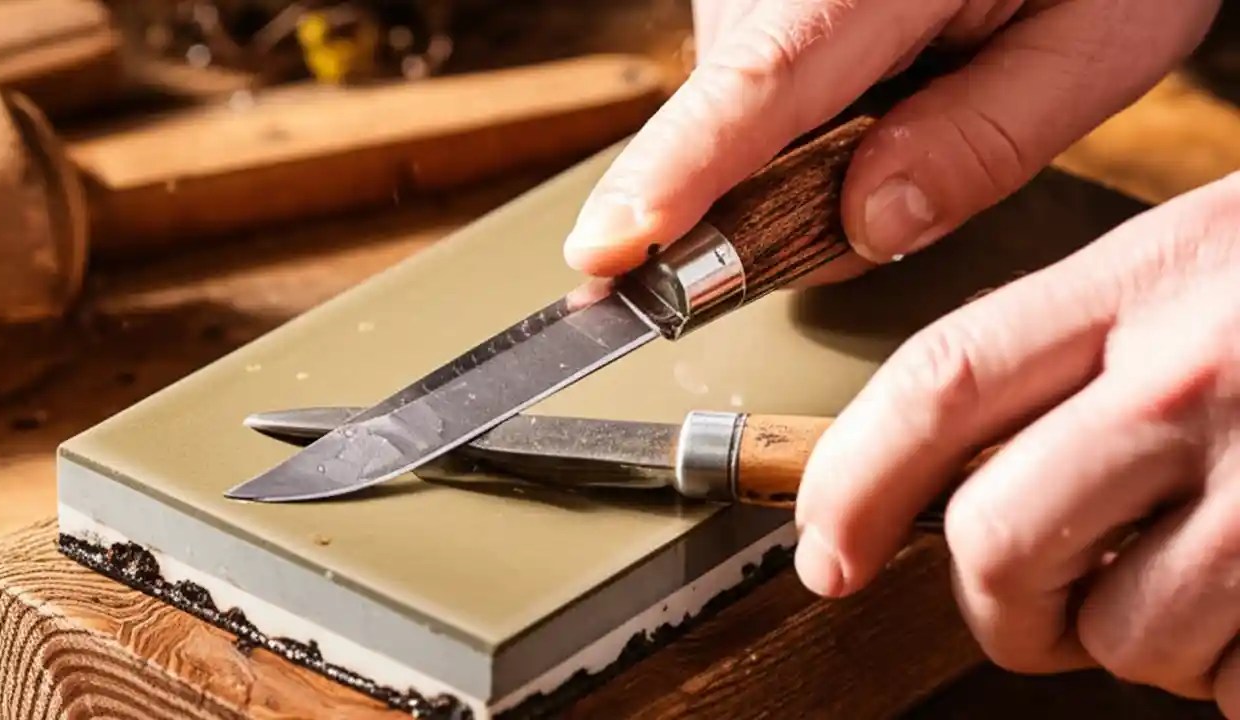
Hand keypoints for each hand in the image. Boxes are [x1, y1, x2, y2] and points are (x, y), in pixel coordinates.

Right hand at [561, 0, 1218, 278]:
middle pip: (734, 128)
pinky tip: (871, 101)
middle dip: (785, 205)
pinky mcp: (751, 8)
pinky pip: (747, 102)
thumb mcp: (1103, 38)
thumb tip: (867, 224)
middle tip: (898, 198)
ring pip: (737, 125)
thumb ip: (986, 140)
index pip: (761, 85)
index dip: (682, 176)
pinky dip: (798, 135)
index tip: (615, 248)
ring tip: (910, 112)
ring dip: (802, 166)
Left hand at [794, 173, 1239, 715]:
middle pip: (1001, 539)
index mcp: (1150, 278)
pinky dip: (1230, 671)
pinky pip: (1232, 681)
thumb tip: (956, 481)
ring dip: (1138, 641)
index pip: (942, 382)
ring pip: (1125, 635)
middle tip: (1033, 607)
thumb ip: (1082, 357)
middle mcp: (1205, 375)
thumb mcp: (1199, 265)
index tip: (827, 553)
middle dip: (997, 608)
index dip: (855, 479)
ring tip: (1206, 578)